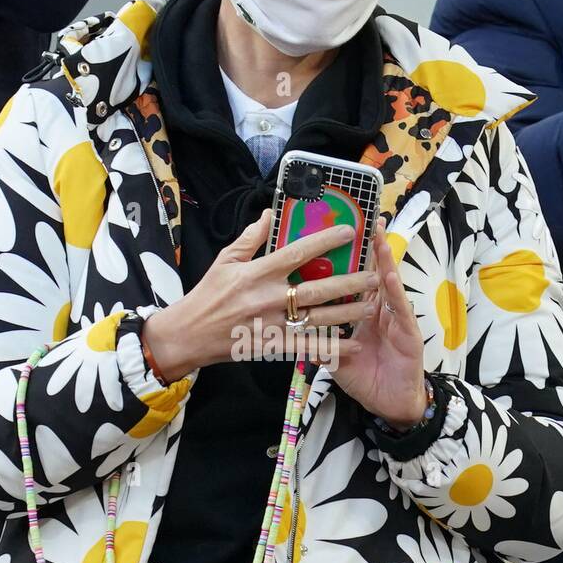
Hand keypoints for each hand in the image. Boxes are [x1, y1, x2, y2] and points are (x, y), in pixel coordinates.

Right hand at [142, 209, 379, 380]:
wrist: (188, 335)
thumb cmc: (206, 295)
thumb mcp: (225, 260)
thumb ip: (250, 238)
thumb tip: (270, 214)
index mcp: (259, 273)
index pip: (298, 252)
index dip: (325, 240)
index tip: (349, 232)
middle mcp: (269, 298)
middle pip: (317, 288)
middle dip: (348, 282)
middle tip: (373, 277)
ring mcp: (273, 324)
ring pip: (318, 318)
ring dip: (347, 312)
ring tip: (371, 306)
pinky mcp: (272, 346)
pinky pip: (308, 347)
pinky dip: (332, 348)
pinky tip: (353, 345)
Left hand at [324, 220, 427, 427]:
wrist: (389, 403)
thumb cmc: (365, 377)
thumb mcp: (335, 355)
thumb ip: (318, 337)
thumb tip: (292, 324)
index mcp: (364, 311)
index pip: (355, 277)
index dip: (351, 256)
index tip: (341, 231)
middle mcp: (381, 310)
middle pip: (374, 272)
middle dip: (372, 246)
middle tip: (368, 218)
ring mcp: (396, 319)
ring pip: (389, 284)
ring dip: (385, 260)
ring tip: (379, 236)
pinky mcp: (409, 334)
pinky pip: (400, 311)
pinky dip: (395, 293)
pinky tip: (390, 277)